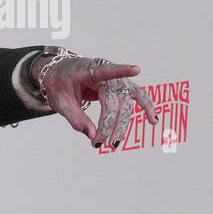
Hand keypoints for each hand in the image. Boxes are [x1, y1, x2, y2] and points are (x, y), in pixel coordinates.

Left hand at [37, 55, 157, 148]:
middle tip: (99, 143)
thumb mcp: (60, 101)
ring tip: (116, 143)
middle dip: (109, 124)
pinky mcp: (120, 86)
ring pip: (126, 102)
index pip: (106, 70)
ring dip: (123, 123)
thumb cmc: (59, 84)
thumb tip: (91, 135)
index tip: (136, 70)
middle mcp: (106, 73)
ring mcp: (116, 79)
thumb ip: (75, 117)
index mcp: (88, 70)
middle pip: (115, 99)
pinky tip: (153, 120)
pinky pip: (136, 95)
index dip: (122, 70)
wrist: (60, 72)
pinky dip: (146, 106)